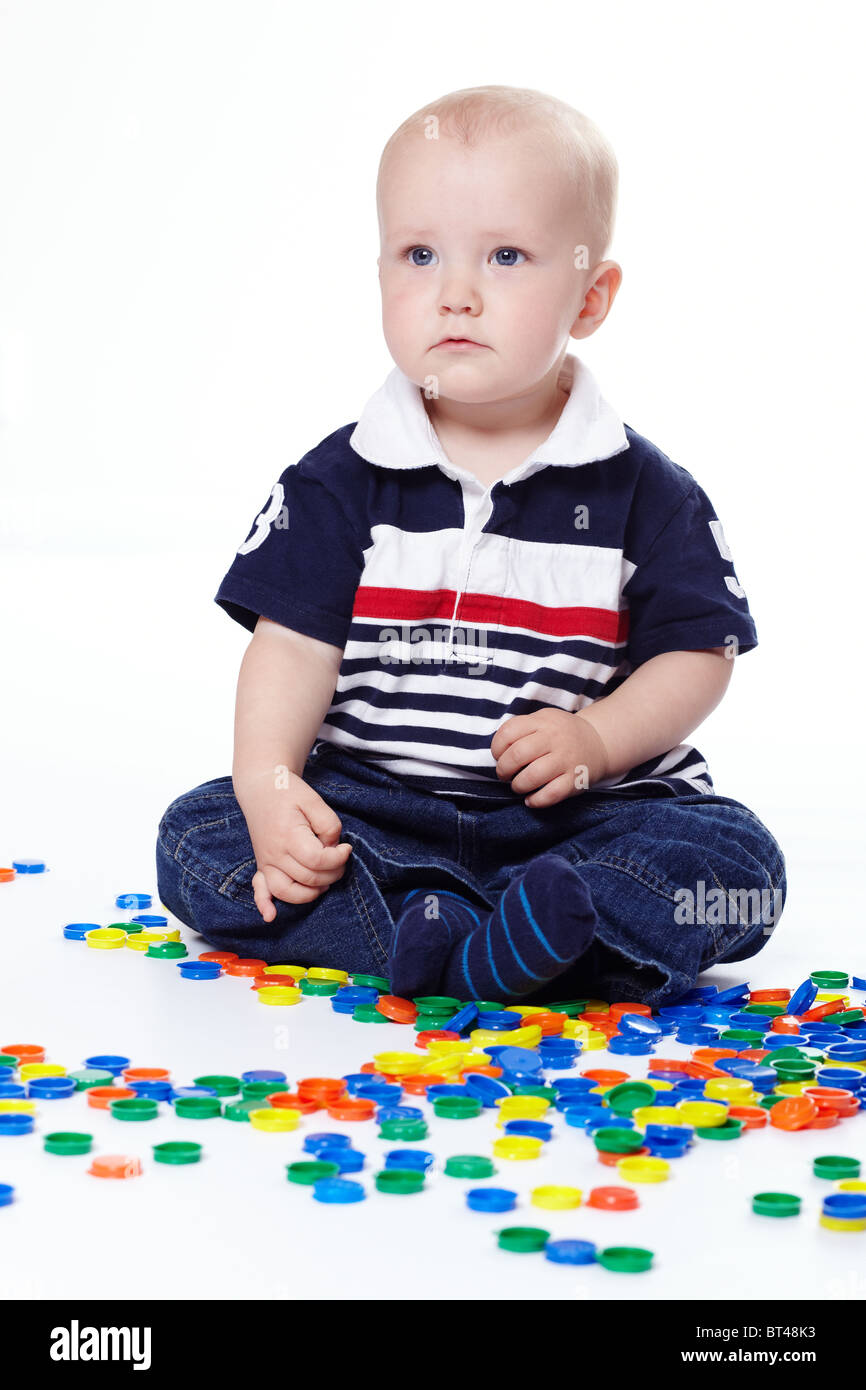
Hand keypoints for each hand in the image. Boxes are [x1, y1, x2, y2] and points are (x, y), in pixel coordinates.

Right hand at [240, 773, 352, 922]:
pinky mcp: (262, 865)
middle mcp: (274, 853)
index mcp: (288, 836)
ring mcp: (266, 862)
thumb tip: (334, 848)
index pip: (318, 860)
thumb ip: (329, 825)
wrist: (261, 788)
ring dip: (311, 892)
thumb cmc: (289, 793)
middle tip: (340, 859)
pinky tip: (271, 916)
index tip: (347, 848)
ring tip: (325, 879)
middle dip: (332, 873)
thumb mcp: (315, 801)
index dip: (338, 858)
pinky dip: (265, 904)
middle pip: (308, 879)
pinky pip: (260, 890)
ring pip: (288, 892)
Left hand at [491, 708, 609, 808]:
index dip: (496, 748)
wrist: (598, 742)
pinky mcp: (575, 780)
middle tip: (504, 775)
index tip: (498, 756)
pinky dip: (536, 801)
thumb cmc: (560, 734)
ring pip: (533, 776)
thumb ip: (521, 729)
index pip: (509, 732)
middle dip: (503, 769)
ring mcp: (566, 759)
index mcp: (543, 722)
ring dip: (518, 785)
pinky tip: (530, 800)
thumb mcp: (543, 720)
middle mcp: (554, 738)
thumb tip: (498, 753)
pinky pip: (551, 794)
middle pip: (518, 754)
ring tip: (517, 786)